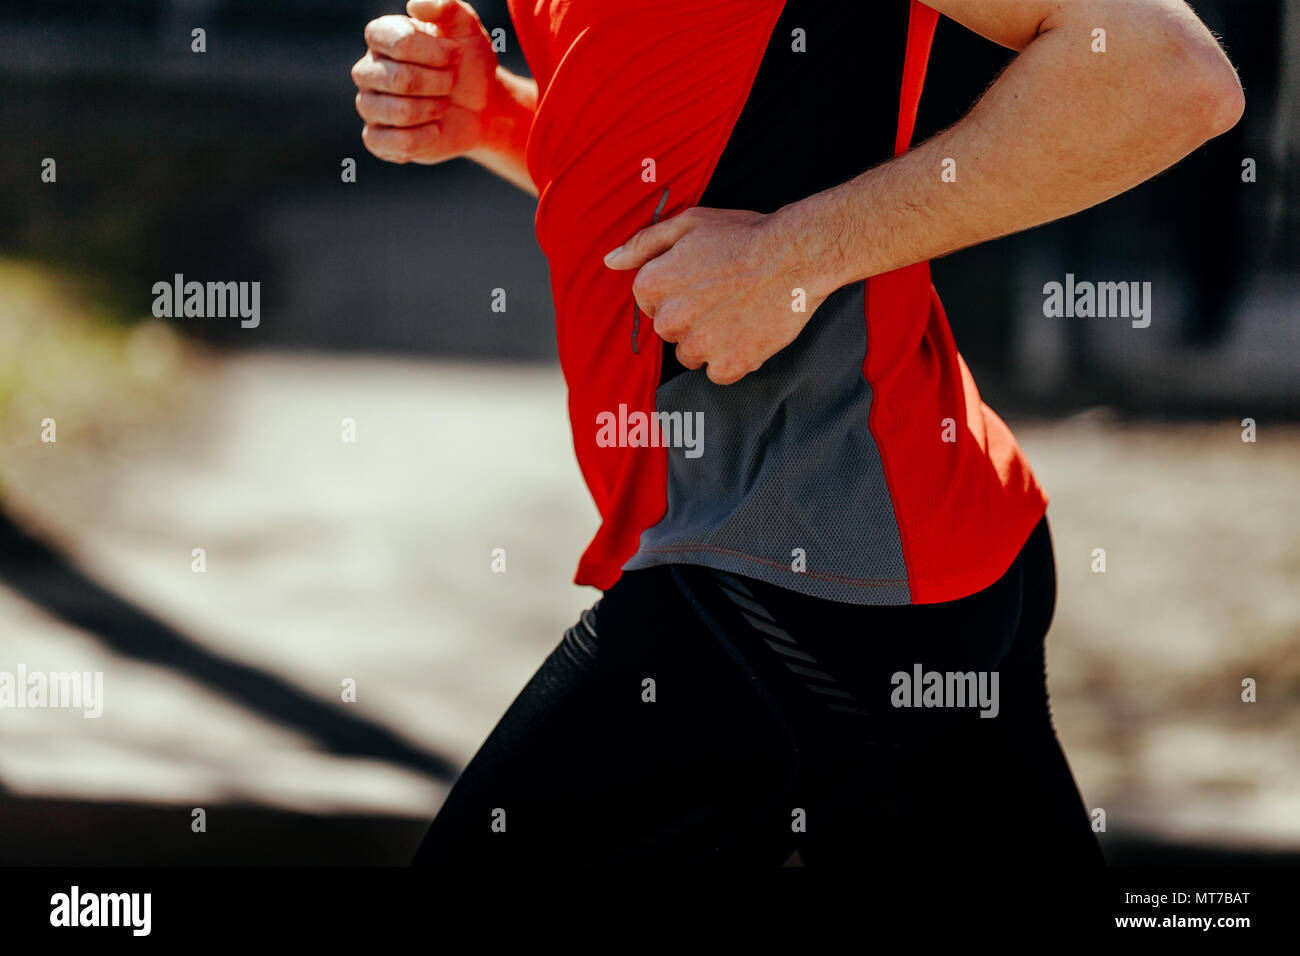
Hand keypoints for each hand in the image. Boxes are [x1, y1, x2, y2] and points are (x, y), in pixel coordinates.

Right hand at [352, 0, 497, 163]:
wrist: (481, 108)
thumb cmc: (468, 65)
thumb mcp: (468, 30)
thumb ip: (448, 8)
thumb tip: (415, 6)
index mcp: (382, 37)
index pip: (397, 43)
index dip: (435, 54)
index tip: (457, 56)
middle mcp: (368, 70)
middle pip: (399, 80)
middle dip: (440, 84)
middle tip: (452, 83)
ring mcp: (369, 106)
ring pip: (398, 113)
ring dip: (434, 110)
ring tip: (443, 105)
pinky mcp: (377, 139)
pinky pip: (395, 144)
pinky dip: (425, 138)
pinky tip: (435, 129)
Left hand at [604, 208, 825, 384]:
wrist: (796, 255)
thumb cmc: (743, 235)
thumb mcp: (687, 224)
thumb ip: (643, 244)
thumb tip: (610, 262)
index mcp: (652, 285)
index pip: (648, 304)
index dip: (676, 292)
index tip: (702, 281)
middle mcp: (669, 320)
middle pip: (669, 332)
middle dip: (690, 319)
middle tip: (723, 295)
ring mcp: (699, 346)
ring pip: (692, 355)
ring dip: (710, 341)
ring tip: (739, 312)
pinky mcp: (728, 366)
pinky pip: (719, 373)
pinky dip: (734, 358)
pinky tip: (750, 331)